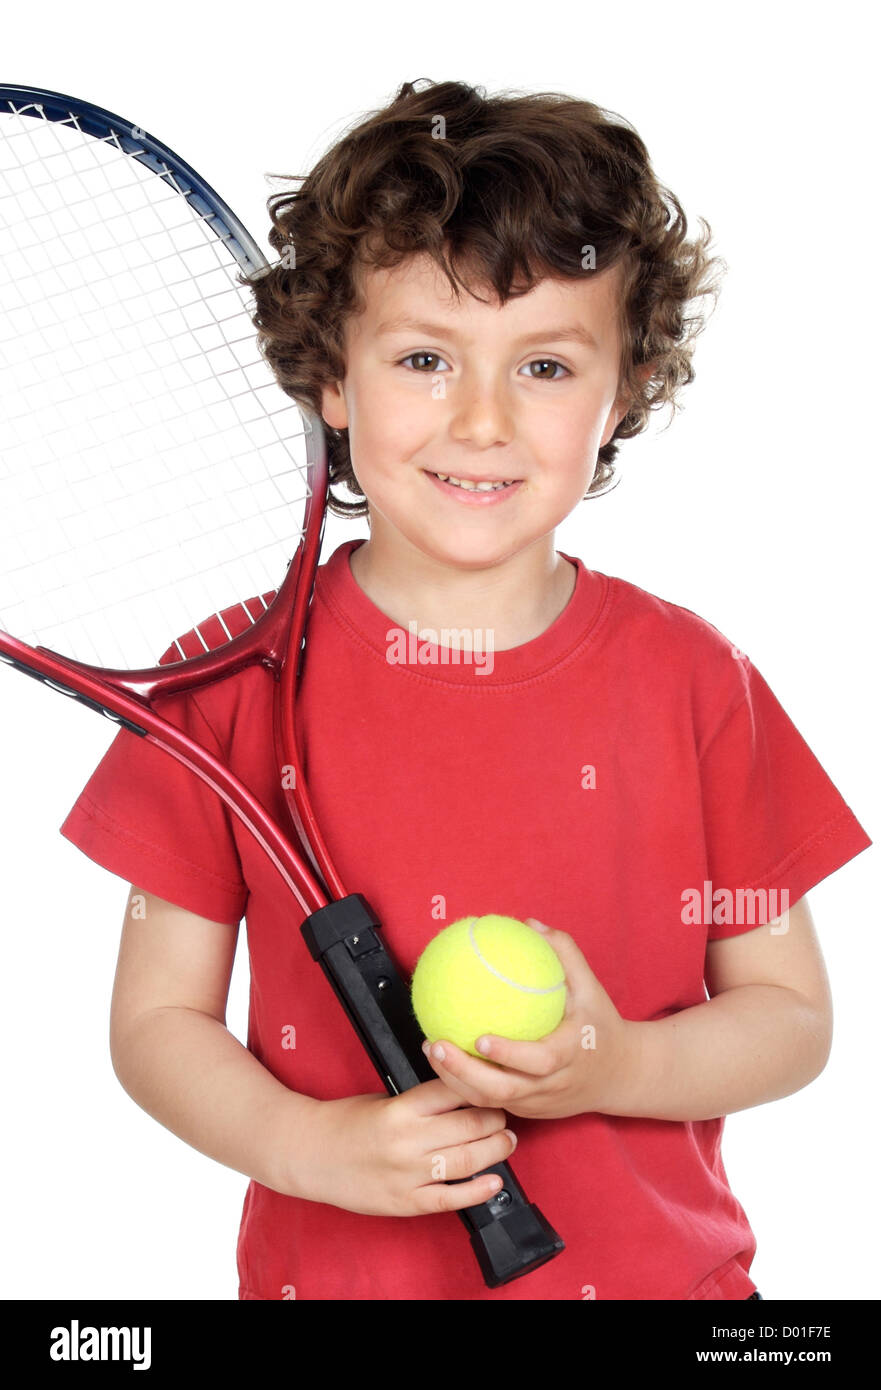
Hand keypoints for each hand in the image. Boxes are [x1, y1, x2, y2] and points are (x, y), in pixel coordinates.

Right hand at [287, 1081, 517, 1216]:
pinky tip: (495, 1182)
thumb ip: (421, 1100)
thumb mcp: (384, 1098)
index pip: (454, 1092)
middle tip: (505, 1114)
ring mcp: (408, 1174)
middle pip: (470, 1126)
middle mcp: (407, 1141)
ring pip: (467, 1161)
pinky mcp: (406, 1202)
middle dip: (496, 1119)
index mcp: (401, 1109)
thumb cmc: (346, 1121)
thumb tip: (464, 1095)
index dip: (480, 1087)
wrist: (310, 1154)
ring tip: (507, 1140)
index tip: (492, 1085)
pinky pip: (450, 1199)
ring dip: (496, 1150)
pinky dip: (478, 1192)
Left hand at [420, 918, 636, 1119]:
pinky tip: (442, 1061)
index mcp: (572, 1055)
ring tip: (430, 1050)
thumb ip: (564, 954)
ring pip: (492, 1102)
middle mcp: (554, 1085)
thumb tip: (530, 923)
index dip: (508, 1054)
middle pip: (505, 1091)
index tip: (479, 1037)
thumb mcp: (591, 988)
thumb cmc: (601, 1026)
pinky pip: (492, 1102)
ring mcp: (539, 1103)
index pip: (539, 1061)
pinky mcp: (529, 1112)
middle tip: (436, 1044)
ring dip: (456, 1080)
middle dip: (465, 1072)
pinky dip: (464, 1085)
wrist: (620, 1075)